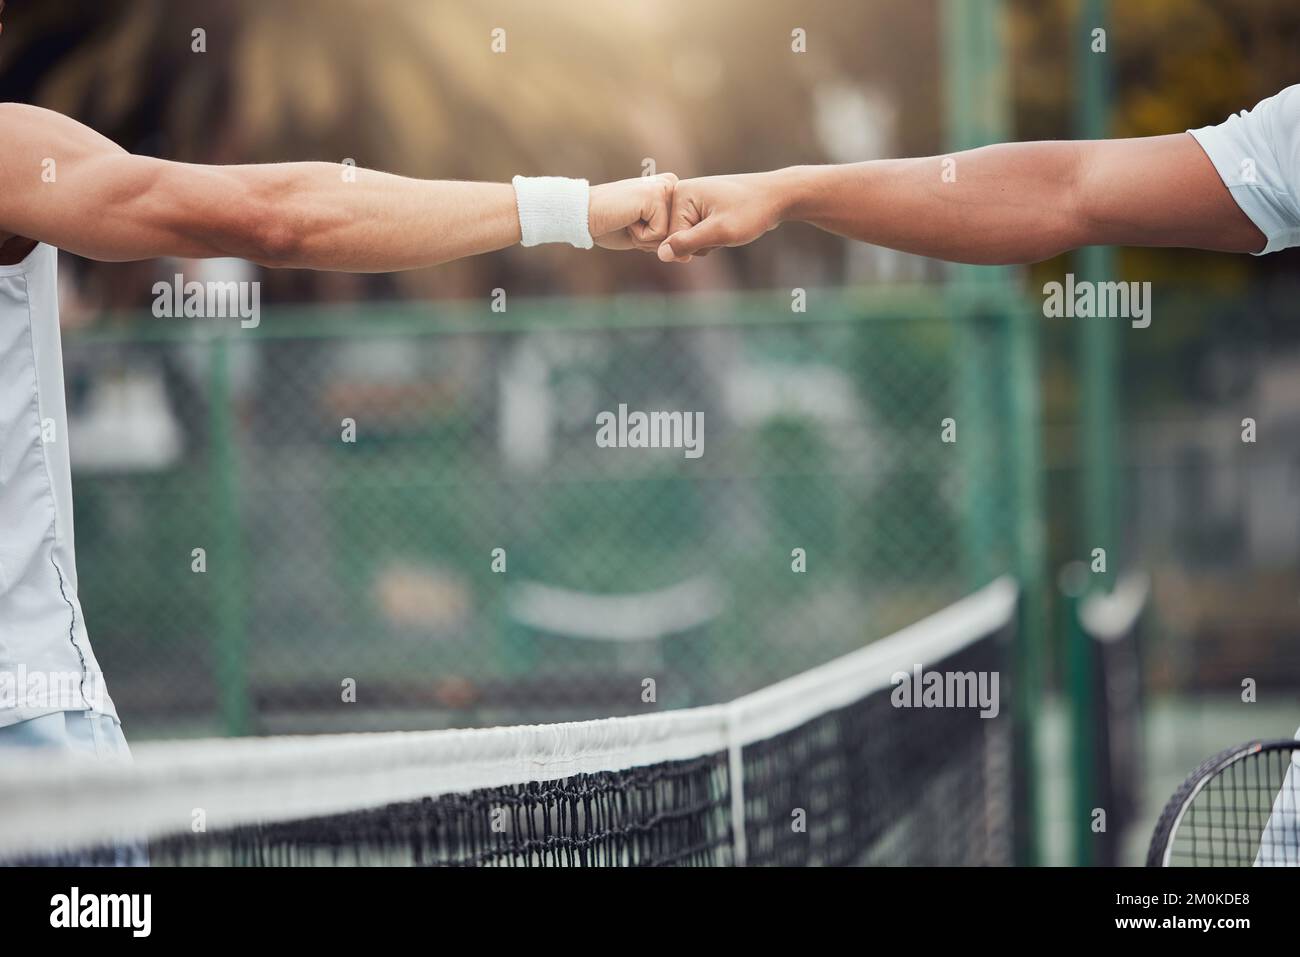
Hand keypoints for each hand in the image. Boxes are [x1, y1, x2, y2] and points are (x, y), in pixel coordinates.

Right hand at [588, 173, 677, 250]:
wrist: (584, 215)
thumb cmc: (612, 226)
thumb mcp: (646, 237)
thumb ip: (668, 244)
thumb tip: (688, 257)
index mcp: (671, 190)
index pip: (680, 231)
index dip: (656, 239)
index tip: (635, 224)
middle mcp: (671, 184)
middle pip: (677, 233)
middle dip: (653, 240)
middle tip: (630, 223)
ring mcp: (664, 188)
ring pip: (670, 235)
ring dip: (646, 238)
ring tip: (629, 220)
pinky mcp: (655, 196)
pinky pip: (659, 234)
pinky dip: (640, 235)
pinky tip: (627, 219)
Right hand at [657, 172, 785, 261]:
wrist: (777, 196)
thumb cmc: (751, 211)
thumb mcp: (720, 232)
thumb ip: (688, 243)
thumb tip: (661, 254)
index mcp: (680, 194)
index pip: (671, 238)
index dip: (697, 245)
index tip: (719, 230)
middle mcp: (682, 194)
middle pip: (678, 239)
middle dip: (702, 243)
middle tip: (725, 228)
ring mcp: (692, 201)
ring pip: (690, 239)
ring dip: (710, 241)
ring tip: (729, 226)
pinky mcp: (702, 207)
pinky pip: (700, 234)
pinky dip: (714, 237)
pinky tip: (729, 225)